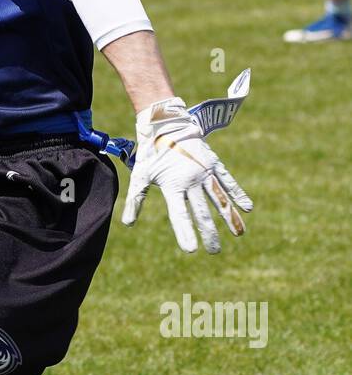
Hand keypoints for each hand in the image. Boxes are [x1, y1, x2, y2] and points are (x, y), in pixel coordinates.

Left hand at [121, 97, 252, 252]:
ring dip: (230, 217)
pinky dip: (238, 193)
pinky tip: (247, 207)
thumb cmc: (150, 151)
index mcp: (173, 185)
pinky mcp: (213, 162)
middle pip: (203, 211)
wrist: (165, 122)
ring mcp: (204, 171)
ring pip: (219, 199)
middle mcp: (191, 180)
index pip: (180, 214)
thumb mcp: (140, 175)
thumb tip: (127, 223)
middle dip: (209, 233)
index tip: (192, 250)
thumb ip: (136, 199)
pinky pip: (227, 180)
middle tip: (215, 251)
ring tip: (239, 234)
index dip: (185, 233)